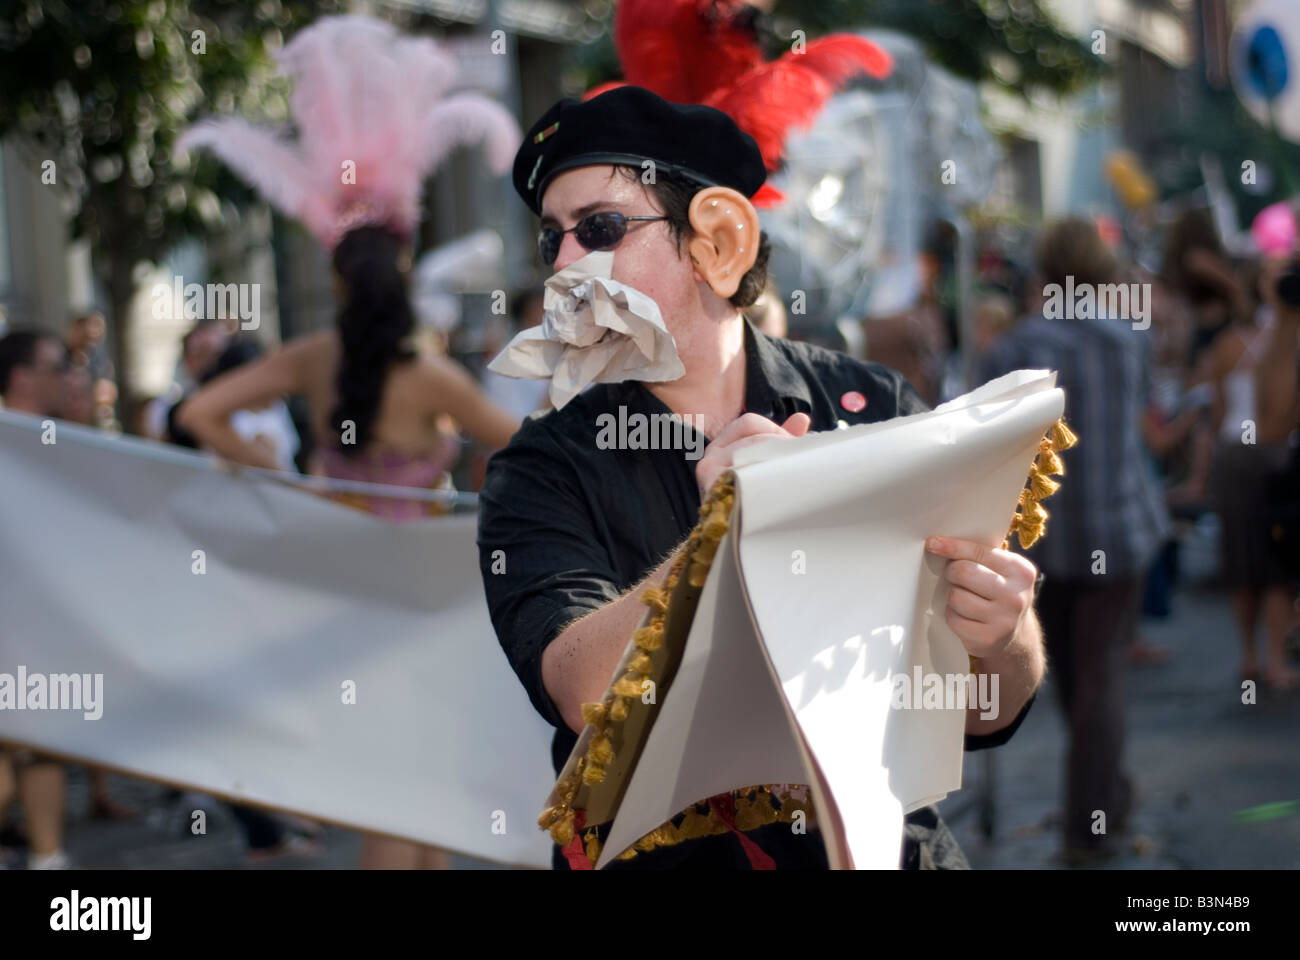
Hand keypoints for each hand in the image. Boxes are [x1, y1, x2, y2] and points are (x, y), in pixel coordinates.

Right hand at [695, 411, 810, 498]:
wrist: (729, 542)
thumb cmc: (749, 503)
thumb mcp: (762, 466)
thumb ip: (779, 441)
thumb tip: (801, 419)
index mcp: (720, 447)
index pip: (749, 422)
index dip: (774, 431)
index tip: (790, 447)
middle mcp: (710, 456)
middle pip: (752, 432)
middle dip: (779, 443)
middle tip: (795, 463)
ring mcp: (710, 471)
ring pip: (752, 448)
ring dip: (776, 458)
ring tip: (788, 476)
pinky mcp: (715, 486)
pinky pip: (746, 468)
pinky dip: (765, 474)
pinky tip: (776, 487)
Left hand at [924, 536, 1036, 659]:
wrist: (1015, 634)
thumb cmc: (999, 593)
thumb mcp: (1001, 570)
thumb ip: (979, 555)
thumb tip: (938, 544)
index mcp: (1021, 571)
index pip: (979, 552)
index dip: (952, 546)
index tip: (932, 543)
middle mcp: (1016, 596)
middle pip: (964, 572)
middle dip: (951, 572)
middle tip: (954, 575)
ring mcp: (1003, 620)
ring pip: (956, 597)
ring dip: (953, 596)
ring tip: (965, 598)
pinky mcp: (988, 639)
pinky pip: (953, 618)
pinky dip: (952, 615)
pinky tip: (965, 616)